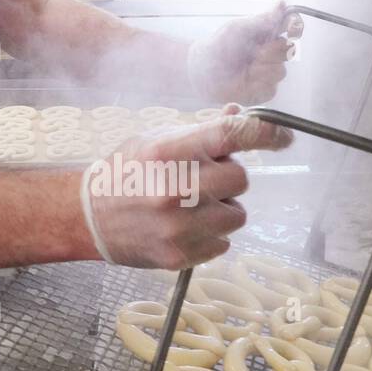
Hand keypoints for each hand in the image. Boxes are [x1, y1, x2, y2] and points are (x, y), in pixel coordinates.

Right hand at [80, 108, 292, 268]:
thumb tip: (240, 115)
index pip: (230, 134)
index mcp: (167, 153)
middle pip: (240, 178)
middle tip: (202, 178)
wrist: (88, 217)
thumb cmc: (125, 172)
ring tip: (190, 205)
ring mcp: (178, 227)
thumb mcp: (155, 140)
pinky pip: (223, 243)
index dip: (264, 133)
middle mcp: (175, 191)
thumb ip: (200, 131)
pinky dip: (211, 235)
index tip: (283, 137)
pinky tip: (183, 227)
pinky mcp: (180, 255)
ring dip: (222, 208)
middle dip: (228, 177)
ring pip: (237, 214)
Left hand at [187, 1, 302, 105]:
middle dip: (271, 51)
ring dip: (262, 70)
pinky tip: (246, 81)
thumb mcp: (240, 29)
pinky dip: (258, 85)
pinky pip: (272, 89)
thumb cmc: (219, 46)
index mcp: (267, 34)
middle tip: (254, 52)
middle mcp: (271, 53)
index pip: (291, 27)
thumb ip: (263, 19)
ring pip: (281, 71)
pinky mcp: (263, 91)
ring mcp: (268, 73)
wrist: (203, 71)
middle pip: (289, 50)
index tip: (291, 29)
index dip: (294, 27)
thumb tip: (282, 3)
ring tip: (245, 69)